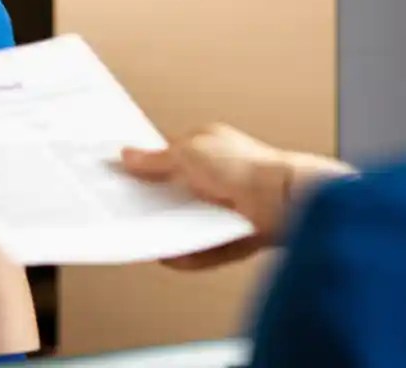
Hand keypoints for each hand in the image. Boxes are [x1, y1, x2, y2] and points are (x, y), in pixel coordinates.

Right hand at [120, 124, 296, 269]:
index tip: (124, 178)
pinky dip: (190, 256)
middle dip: (157, 203)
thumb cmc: (243, 166)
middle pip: (179, 193)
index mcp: (209, 148)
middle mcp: (220, 177)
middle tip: (130, 211)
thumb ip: (155, 158)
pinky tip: (171, 257)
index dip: (147, 167)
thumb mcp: (187, 152)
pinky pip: (207, 249)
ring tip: (148, 237)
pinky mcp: (236, 236)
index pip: (171, 156)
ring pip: (191, 224)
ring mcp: (229, 208)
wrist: (281, 199)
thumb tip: (128, 156)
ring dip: (172, 232)